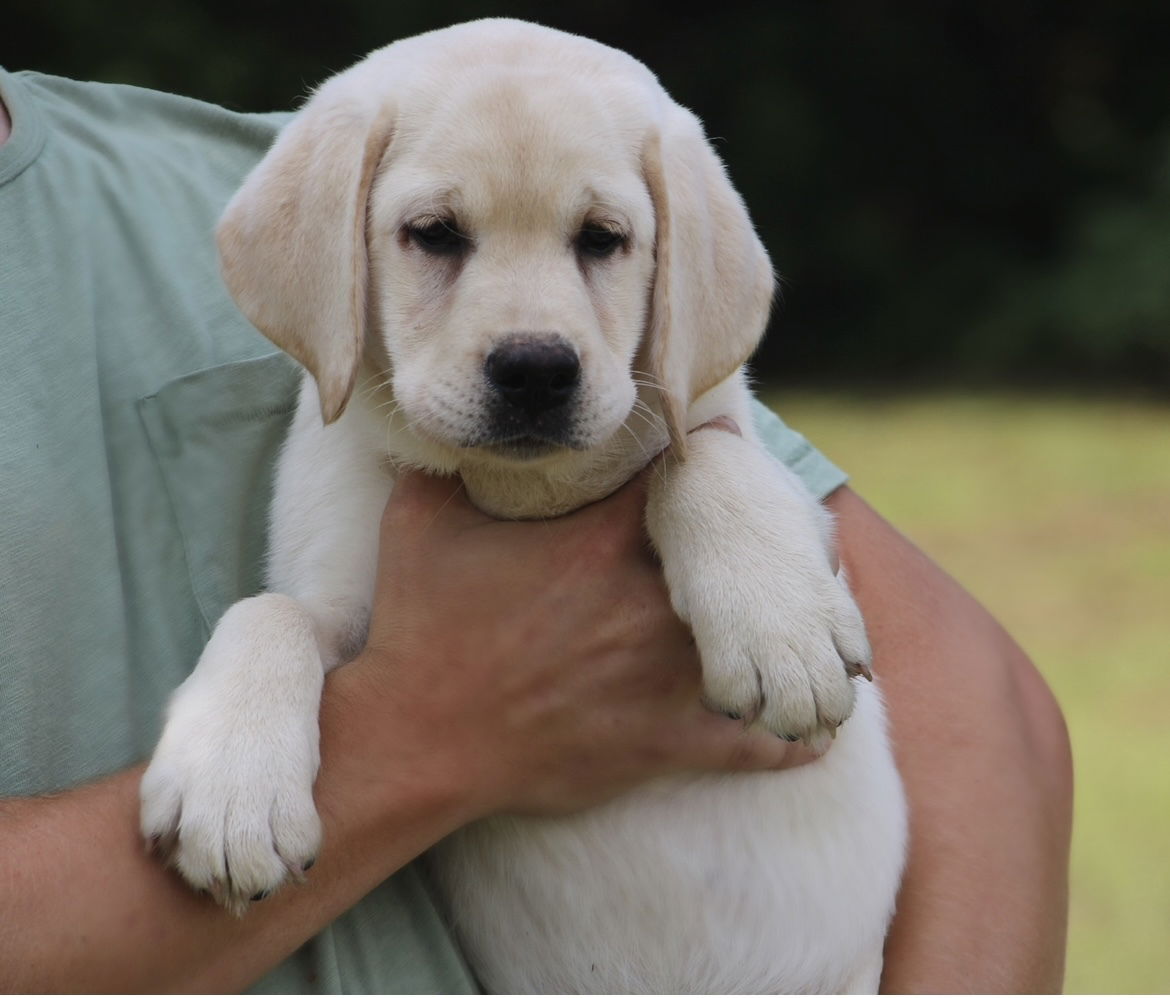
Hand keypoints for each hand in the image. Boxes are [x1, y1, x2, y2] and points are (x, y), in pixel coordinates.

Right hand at [337, 467, 818, 820]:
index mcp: (600, 540)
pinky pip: (753, 744)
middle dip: (767, 547)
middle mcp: (648, 602)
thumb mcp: (420, 525)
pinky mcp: (665, 741)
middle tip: (792, 539)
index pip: (683, 476)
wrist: (418, 742)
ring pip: (765, 649)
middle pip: (745, 559)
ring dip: (791, 640)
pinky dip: (788, 741)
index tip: (723, 449)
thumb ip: (455, 465)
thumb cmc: (419, 631)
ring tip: (814, 630)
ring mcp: (663, 676)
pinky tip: (813, 733)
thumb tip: (464, 417)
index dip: (707, 457)